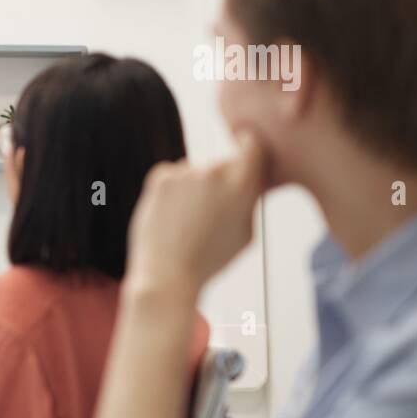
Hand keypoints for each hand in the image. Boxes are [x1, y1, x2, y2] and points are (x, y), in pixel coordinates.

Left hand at [124, 129, 268, 295]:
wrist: (168, 272)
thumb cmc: (211, 258)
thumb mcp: (247, 231)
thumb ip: (250, 198)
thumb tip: (256, 176)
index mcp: (243, 184)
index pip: (252, 144)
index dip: (249, 147)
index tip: (245, 150)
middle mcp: (215, 171)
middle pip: (222, 165)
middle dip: (221, 182)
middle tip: (210, 214)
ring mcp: (186, 172)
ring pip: (195, 172)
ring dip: (194, 188)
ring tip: (188, 222)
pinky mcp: (161, 176)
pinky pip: (172, 176)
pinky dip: (173, 190)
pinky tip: (172, 216)